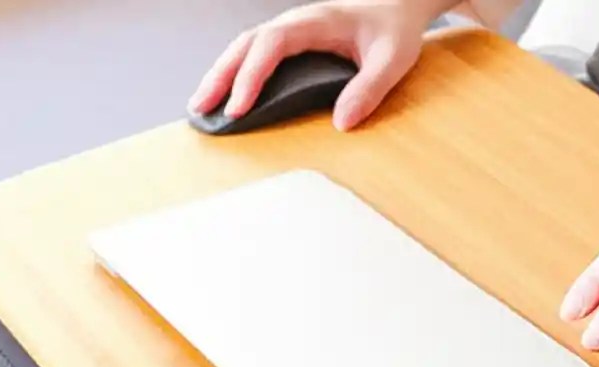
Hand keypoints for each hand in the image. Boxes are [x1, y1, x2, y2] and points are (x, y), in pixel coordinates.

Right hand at [188, 1, 433, 130]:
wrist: (398, 7)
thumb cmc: (395, 30)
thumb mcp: (393, 60)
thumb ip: (370, 89)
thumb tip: (341, 123)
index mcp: (315, 21)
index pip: (271, 44)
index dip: (252, 75)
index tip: (238, 107)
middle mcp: (295, 23)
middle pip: (245, 44)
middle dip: (220, 76)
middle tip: (201, 109)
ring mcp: (290, 31)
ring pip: (243, 48)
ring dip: (221, 75)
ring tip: (201, 106)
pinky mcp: (290, 44)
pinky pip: (255, 56)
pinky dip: (235, 74)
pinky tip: (224, 96)